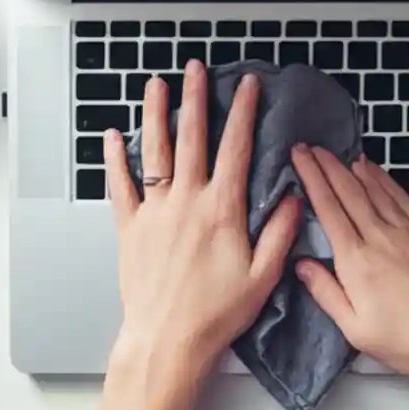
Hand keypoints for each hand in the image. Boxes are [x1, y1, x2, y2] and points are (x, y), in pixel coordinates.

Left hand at [103, 60, 300, 374]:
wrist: (168, 340)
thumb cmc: (216, 314)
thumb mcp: (263, 276)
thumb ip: (280, 233)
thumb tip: (295, 199)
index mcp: (222, 210)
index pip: (236, 148)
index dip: (244, 112)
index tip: (248, 87)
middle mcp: (186, 202)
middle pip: (191, 138)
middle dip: (196, 98)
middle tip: (197, 69)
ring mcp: (155, 212)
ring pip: (155, 152)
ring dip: (156, 114)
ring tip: (156, 85)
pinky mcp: (130, 228)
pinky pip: (121, 186)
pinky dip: (115, 159)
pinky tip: (113, 137)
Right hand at [290, 145, 408, 401]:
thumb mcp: (357, 330)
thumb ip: (327, 293)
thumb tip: (302, 265)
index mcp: (356, 262)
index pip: (327, 209)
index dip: (311, 178)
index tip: (300, 157)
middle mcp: (380, 238)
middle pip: (348, 191)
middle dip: (326, 166)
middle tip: (311, 147)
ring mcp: (408, 231)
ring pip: (374, 189)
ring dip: (352, 168)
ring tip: (337, 154)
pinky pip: (401, 197)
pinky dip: (384, 179)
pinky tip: (374, 170)